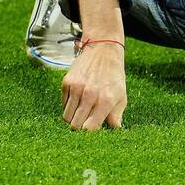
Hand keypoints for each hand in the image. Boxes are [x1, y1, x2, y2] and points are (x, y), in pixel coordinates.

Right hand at [60, 0, 126, 130]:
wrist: (103, 50)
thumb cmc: (113, 76)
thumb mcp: (121, 95)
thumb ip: (117, 115)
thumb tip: (114, 131)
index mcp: (105, 101)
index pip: (89, 129)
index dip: (88, 134)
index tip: (90, 133)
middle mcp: (90, 96)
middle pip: (75, 126)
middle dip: (79, 128)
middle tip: (83, 125)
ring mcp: (77, 89)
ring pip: (66, 117)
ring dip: (72, 119)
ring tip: (80, 113)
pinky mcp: (67, 82)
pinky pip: (63, 104)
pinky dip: (68, 107)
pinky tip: (77, 101)